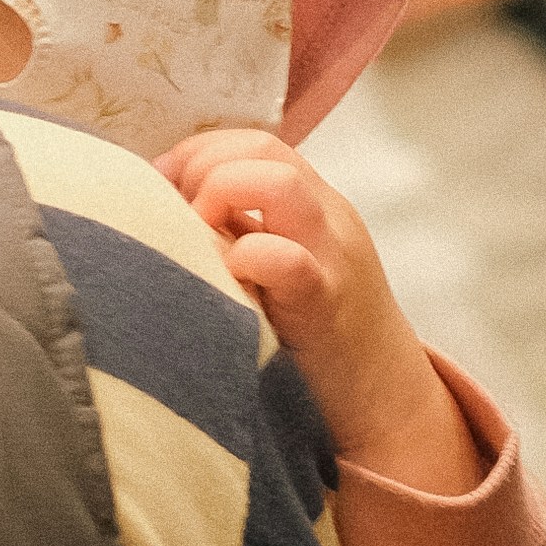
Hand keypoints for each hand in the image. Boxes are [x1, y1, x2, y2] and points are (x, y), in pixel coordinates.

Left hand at [159, 125, 478, 491]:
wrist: (385, 403)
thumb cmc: (315, 337)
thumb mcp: (284, 266)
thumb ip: (242, 231)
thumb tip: (165, 206)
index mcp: (316, 204)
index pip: (254, 142)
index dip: (197, 153)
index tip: (160, 190)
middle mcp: (329, 218)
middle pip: (262, 147)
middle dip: (201, 169)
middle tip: (174, 218)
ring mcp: (333, 257)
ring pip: (279, 183)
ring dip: (220, 198)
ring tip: (199, 241)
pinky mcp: (326, 305)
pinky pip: (285, 259)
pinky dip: (243, 258)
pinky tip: (223, 282)